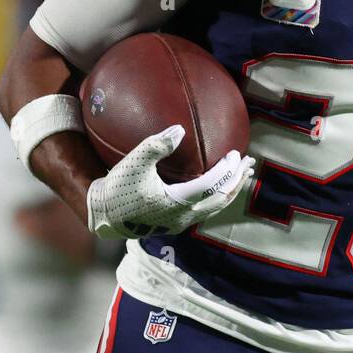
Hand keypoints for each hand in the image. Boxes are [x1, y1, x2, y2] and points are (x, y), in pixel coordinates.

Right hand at [85, 124, 252, 238]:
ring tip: (243, 176)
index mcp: (177, 202)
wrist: (103, 216)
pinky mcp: (176, 223)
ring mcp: (181, 223)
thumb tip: (179, 128)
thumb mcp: (133, 163)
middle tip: (249, 163)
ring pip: (216, 208)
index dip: (227, 170)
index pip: (213, 186)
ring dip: (231, 190)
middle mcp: (184, 216)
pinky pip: (206, 210)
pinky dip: (218, 197)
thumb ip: (156, 145)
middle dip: (238, 180)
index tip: (236, 153)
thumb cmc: (117, 188)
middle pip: (221, 199)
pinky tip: (219, 186)